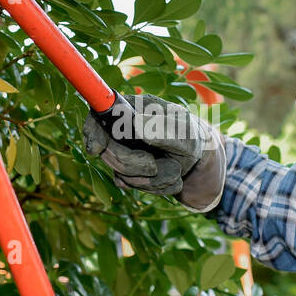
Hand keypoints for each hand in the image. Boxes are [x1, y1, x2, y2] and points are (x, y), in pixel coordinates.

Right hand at [81, 93, 225, 211]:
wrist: (203, 164)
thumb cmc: (196, 140)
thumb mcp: (187, 136)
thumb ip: (163, 131)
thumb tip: (135, 125)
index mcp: (135, 109)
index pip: (100, 113)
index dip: (92, 130)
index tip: (96, 149)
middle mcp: (125, 129)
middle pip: (107, 150)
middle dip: (131, 163)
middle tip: (153, 165)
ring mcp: (125, 151)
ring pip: (121, 172)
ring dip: (152, 178)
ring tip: (175, 169)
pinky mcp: (129, 172)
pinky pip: (131, 185)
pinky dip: (156, 186)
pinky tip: (172, 178)